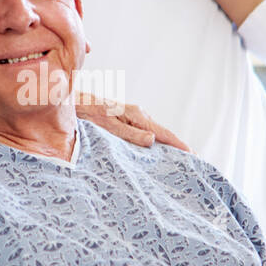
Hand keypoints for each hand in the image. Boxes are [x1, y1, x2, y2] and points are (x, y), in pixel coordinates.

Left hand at [75, 95, 189, 150]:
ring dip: (165, 146)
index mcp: (137, 115)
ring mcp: (133, 117)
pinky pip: (145, 134)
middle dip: (176, 147)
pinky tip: (155, 153)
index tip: (193, 154)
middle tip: (192, 163)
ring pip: (154, 134)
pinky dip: (154, 144)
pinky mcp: (127, 121)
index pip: (163, 132)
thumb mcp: (108, 126)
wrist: (72, 102)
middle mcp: (138, 115)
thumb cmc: (88, 114)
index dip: (179, 144)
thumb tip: (152, 140)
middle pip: (163, 133)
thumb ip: (130, 134)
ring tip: (177, 161)